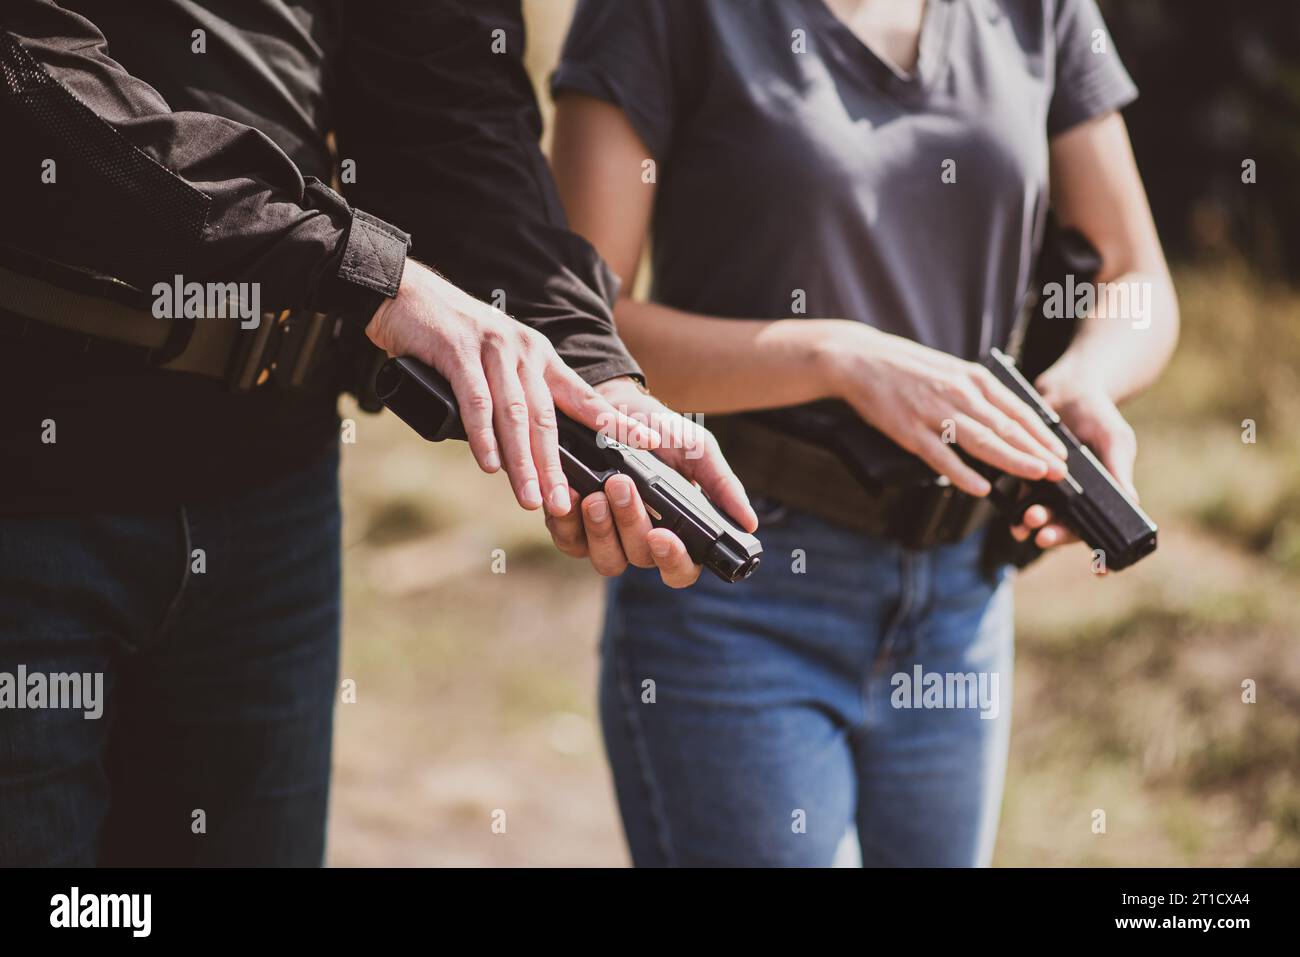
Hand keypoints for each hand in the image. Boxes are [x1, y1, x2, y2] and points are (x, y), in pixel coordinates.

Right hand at [367, 260, 659, 516]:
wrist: (405, 294)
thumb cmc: (450, 338)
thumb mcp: (495, 363)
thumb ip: (512, 399)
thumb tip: (523, 451)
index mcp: (540, 357)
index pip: (584, 396)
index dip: (616, 422)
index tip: (649, 444)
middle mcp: (524, 352)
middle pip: (547, 418)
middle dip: (556, 467)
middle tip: (562, 504)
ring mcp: (493, 349)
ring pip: (515, 415)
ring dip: (523, 461)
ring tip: (530, 497)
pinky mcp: (459, 350)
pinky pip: (476, 400)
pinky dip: (483, 436)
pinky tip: (490, 464)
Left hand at [543, 377, 757, 587]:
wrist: (613, 405)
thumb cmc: (661, 431)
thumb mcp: (698, 450)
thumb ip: (721, 484)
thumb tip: (749, 520)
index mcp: (678, 533)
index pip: (682, 569)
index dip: (675, 562)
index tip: (663, 536)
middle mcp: (643, 543)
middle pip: (641, 559)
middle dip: (631, 522)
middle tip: (622, 484)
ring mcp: (608, 540)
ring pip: (607, 559)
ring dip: (602, 528)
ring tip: (599, 491)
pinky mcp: (574, 530)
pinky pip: (571, 542)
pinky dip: (570, 523)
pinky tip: (574, 495)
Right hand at [814, 324, 1069, 495]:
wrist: (860, 359)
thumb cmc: (906, 368)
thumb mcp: (950, 370)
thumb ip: (978, 392)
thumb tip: (1008, 417)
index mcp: (972, 378)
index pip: (1016, 409)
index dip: (1042, 434)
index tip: (1061, 453)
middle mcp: (958, 394)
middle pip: (1005, 427)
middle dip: (1037, 450)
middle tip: (1060, 471)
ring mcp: (933, 412)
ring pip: (980, 441)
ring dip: (1012, 460)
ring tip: (1036, 475)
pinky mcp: (909, 430)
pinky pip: (941, 456)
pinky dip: (962, 473)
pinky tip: (981, 487)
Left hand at [1010, 373, 1139, 554]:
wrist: (1067, 390)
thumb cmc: (1099, 415)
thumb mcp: (1114, 439)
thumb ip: (1118, 468)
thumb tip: (1132, 502)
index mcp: (1104, 492)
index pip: (1103, 527)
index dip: (1102, 550)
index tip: (1100, 569)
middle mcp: (1078, 496)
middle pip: (1069, 527)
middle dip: (1057, 534)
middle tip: (1044, 535)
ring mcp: (1053, 489)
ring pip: (1045, 516)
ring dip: (1035, 524)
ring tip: (1026, 524)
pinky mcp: (1029, 475)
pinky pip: (1023, 497)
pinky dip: (1016, 507)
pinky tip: (1011, 512)